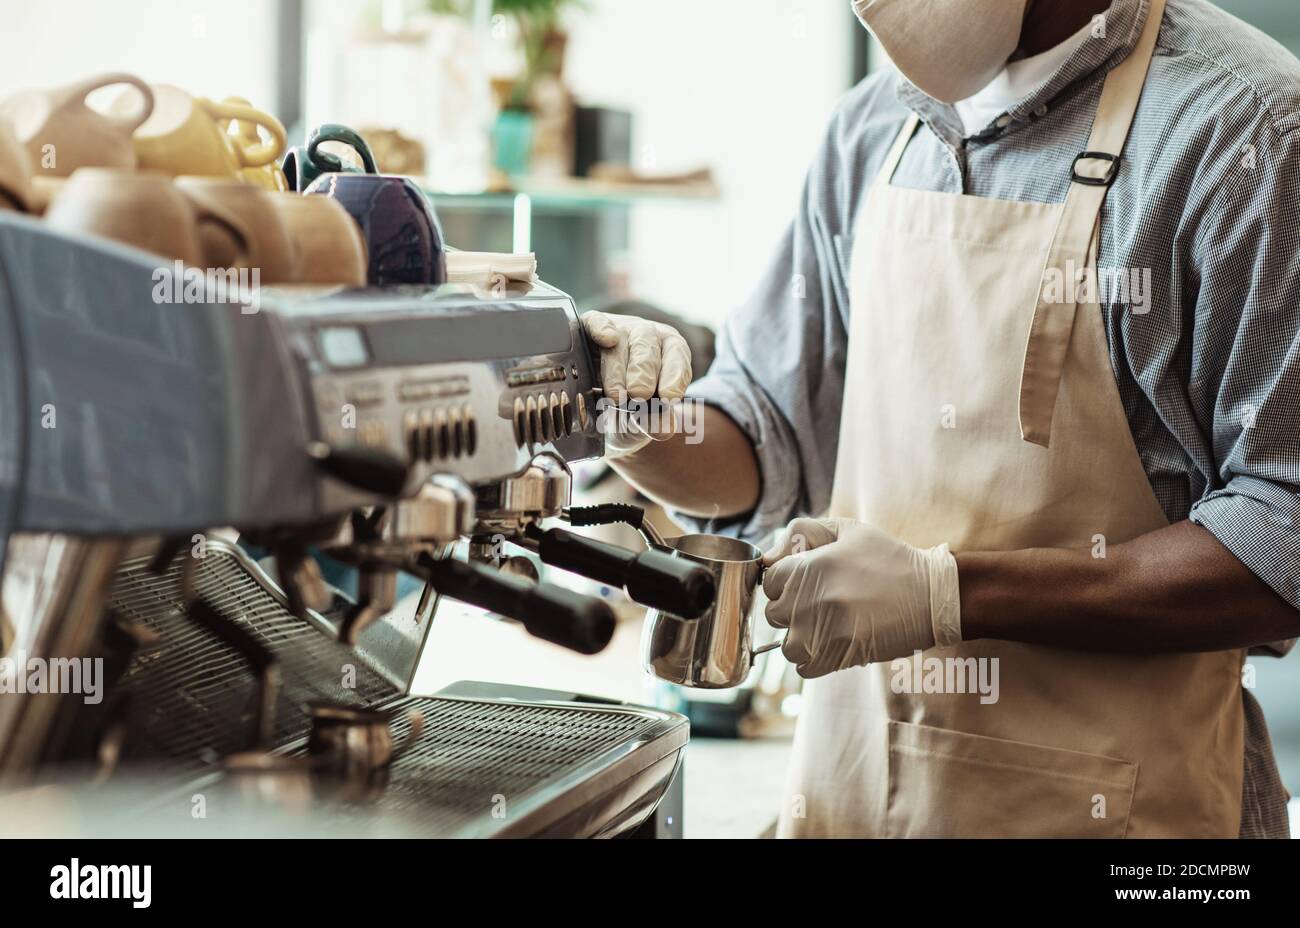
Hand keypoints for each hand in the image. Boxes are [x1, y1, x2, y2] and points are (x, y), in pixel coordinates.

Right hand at [582, 311, 692, 457]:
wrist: (595, 408)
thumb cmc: (627, 411)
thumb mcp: (643, 421)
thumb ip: (655, 423)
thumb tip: (664, 427)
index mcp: (667, 352)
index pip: (677, 356)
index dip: (674, 376)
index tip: (669, 398)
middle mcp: (645, 336)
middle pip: (647, 346)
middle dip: (643, 372)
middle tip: (639, 395)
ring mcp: (617, 329)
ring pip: (620, 340)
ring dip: (617, 369)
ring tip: (616, 396)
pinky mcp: (590, 328)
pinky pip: (595, 322)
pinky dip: (601, 328)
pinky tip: (607, 339)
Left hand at [762, 518, 961, 677]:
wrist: (931, 596)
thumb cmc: (889, 560)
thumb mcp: (847, 530)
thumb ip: (803, 532)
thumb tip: (770, 557)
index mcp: (809, 566)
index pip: (770, 581)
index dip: (788, 582)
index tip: (809, 584)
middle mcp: (809, 599)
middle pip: (775, 613)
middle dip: (794, 610)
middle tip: (824, 604)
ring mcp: (821, 632)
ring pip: (786, 644)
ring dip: (802, 638)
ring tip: (830, 626)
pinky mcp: (836, 657)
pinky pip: (803, 667)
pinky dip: (814, 660)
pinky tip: (835, 643)